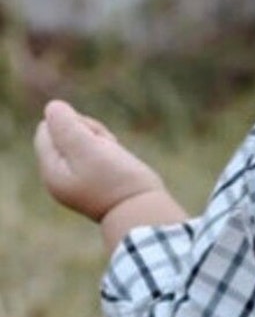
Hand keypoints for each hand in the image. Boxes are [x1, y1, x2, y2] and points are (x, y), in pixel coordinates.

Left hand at [34, 100, 165, 221]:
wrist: (144, 210)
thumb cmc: (117, 180)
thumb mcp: (88, 149)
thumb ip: (66, 126)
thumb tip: (53, 107)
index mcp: (52, 171)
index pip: (48, 129)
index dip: (72, 124)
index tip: (94, 138)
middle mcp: (60, 177)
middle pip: (64, 135)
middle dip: (88, 132)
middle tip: (108, 145)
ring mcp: (77, 181)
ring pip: (81, 144)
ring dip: (100, 140)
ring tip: (116, 153)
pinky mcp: (96, 182)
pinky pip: (95, 156)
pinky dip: (108, 152)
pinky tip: (119, 162)